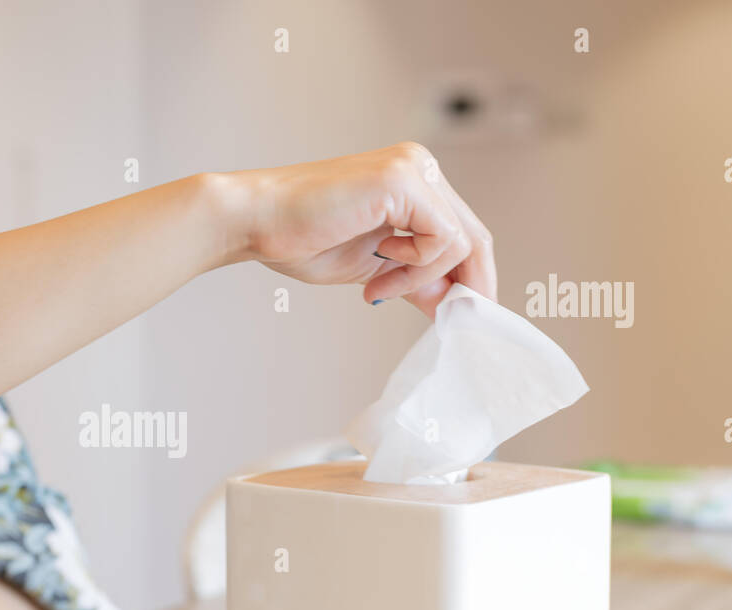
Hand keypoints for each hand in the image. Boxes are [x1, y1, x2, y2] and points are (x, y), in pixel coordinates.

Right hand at [226, 142, 496, 316]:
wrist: (256, 220)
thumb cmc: (299, 238)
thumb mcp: (373, 267)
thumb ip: (414, 279)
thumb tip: (450, 304)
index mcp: (413, 181)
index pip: (462, 232)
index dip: (467, 279)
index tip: (459, 315)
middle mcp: (419, 167)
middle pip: (475, 235)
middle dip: (469, 285)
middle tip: (455, 321)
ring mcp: (414, 169)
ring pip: (464, 241)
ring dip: (426, 278)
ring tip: (379, 286)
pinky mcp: (404, 181)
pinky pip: (443, 239)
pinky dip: (416, 267)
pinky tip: (380, 268)